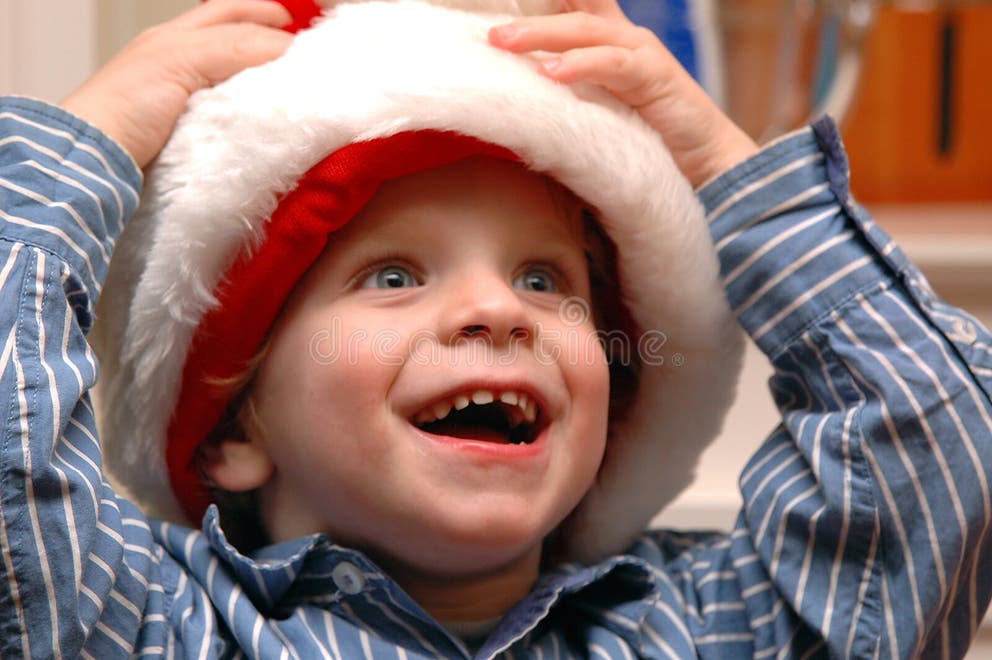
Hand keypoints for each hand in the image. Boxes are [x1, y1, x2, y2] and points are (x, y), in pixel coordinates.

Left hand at [61, 0, 292, 167]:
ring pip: (235, 79)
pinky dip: (254, 113)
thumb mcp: (185, 58)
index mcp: (176, 39)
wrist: (100, 158)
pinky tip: (270, 119)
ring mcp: (186, 102)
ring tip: (294, 87)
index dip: (265, 17)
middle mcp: (182, 64)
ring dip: (264, 77)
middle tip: (304, 52)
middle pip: (234, 42)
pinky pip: (231, 117)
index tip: (300, 32)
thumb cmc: (127, 103)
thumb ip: (237, 48)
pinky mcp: (191, 137)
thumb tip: (287, 50)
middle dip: (268, 39)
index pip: (231, 17)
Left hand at [488, 0, 757, 187]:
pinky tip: (552, 72)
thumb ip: (569, 100)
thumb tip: (517, 104)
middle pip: (571, 17)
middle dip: (528, 22)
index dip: (548, 5)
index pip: (576, 10)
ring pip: (587, 32)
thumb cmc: (650, 145)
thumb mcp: (600, 115)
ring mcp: (642, 55)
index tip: (507, 11)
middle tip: (489, 35)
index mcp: (610, 46)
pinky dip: (581, 64)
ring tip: (505, 44)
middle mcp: (626, 41)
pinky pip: (614, 63)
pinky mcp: (656, 77)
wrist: (706, 164)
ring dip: (542, 36)